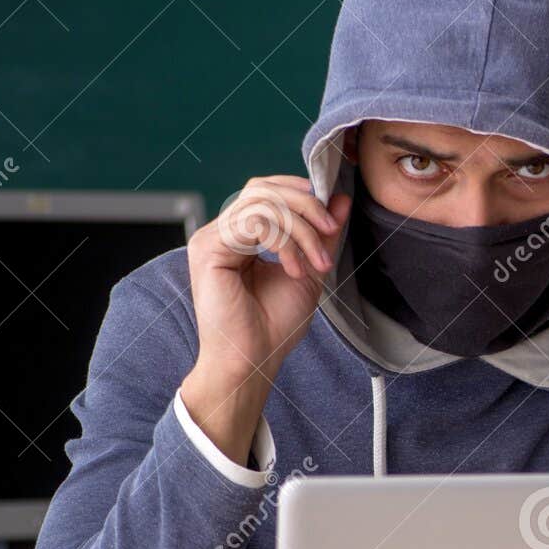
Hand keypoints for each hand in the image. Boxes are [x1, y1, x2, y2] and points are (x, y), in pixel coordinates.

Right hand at [181, 177, 350, 463]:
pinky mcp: (209, 249)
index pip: (266, 190)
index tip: (333, 220)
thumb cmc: (275, 325)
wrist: (255, 360)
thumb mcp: (309, 269)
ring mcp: (211, 238)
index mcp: (240, 235)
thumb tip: (339, 198)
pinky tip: (294, 270)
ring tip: (317, 264)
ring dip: (302, 230)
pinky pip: (254, 222)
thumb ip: (322, 234)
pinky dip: (285, 242)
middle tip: (331, 231)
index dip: (301, 195)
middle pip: (264, 188)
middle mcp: (222, 231)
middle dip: (306, 206)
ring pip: (263, 203)